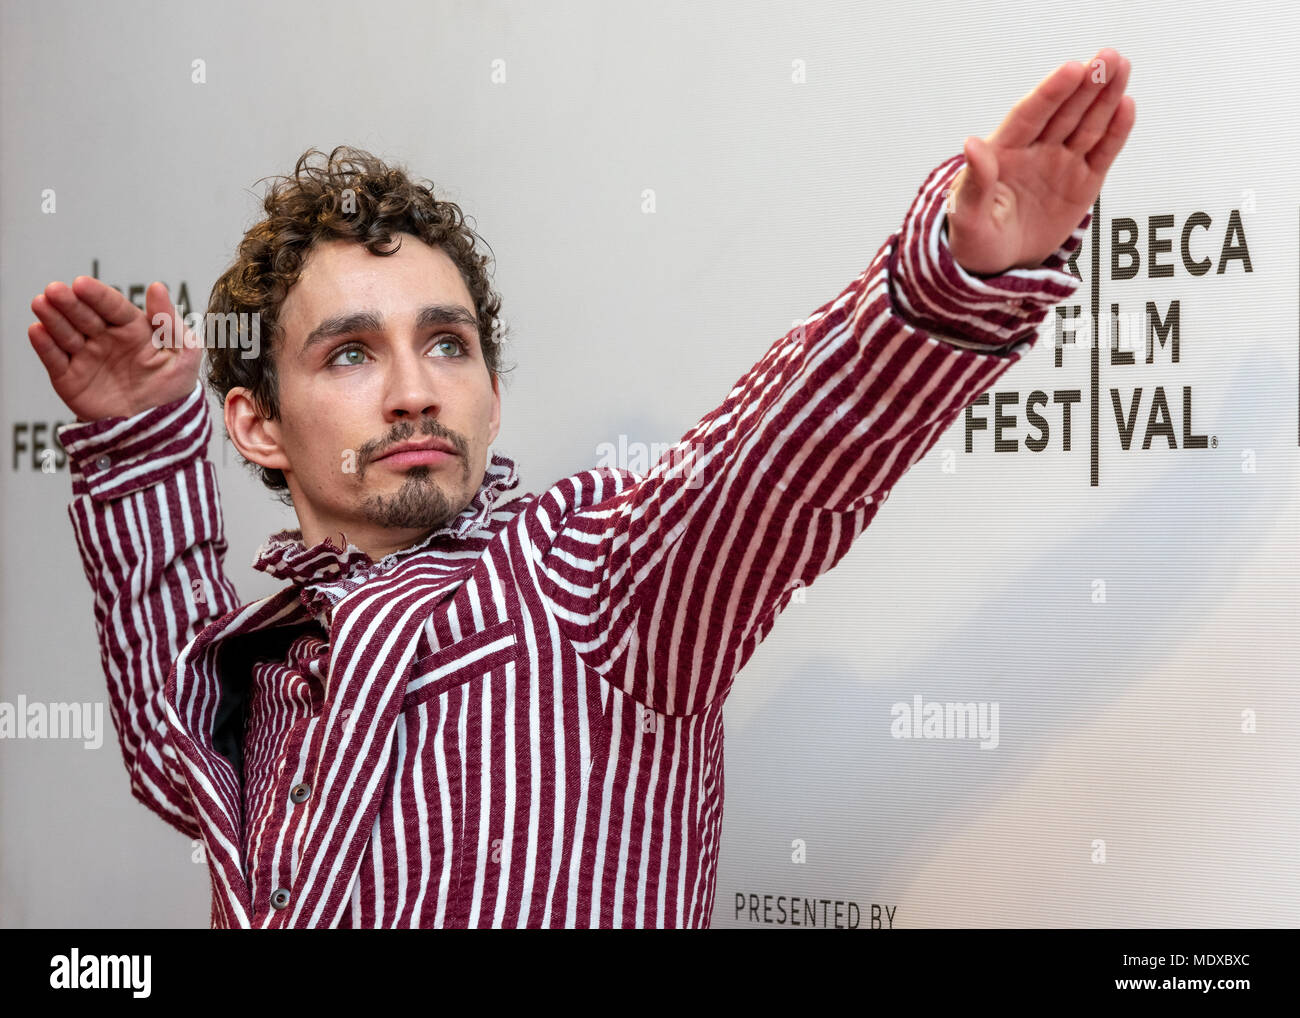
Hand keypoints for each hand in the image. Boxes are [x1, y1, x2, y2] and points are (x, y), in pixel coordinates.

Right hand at [28, 277, 202, 421]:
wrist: (156, 430)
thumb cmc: (173, 389)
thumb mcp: (184, 355)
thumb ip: (170, 322)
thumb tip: (157, 287)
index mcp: (132, 328)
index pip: (112, 306)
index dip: (97, 295)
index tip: (82, 284)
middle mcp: (105, 339)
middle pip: (84, 315)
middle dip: (69, 302)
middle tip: (55, 290)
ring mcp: (85, 357)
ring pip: (66, 333)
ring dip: (52, 318)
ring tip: (41, 303)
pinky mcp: (69, 378)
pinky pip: (54, 360)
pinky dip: (45, 346)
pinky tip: (37, 331)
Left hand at [947, 47, 1134, 275]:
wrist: (998, 264)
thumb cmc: (975, 240)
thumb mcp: (968, 218)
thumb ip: (974, 182)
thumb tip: (971, 143)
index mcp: (1003, 153)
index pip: (1028, 115)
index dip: (1050, 92)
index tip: (1072, 69)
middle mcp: (1035, 151)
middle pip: (1064, 111)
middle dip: (1086, 83)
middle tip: (1107, 57)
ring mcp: (1061, 163)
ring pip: (1087, 124)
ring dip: (1105, 96)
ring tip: (1121, 67)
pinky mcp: (1083, 182)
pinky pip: (1102, 152)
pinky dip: (1116, 131)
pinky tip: (1126, 105)